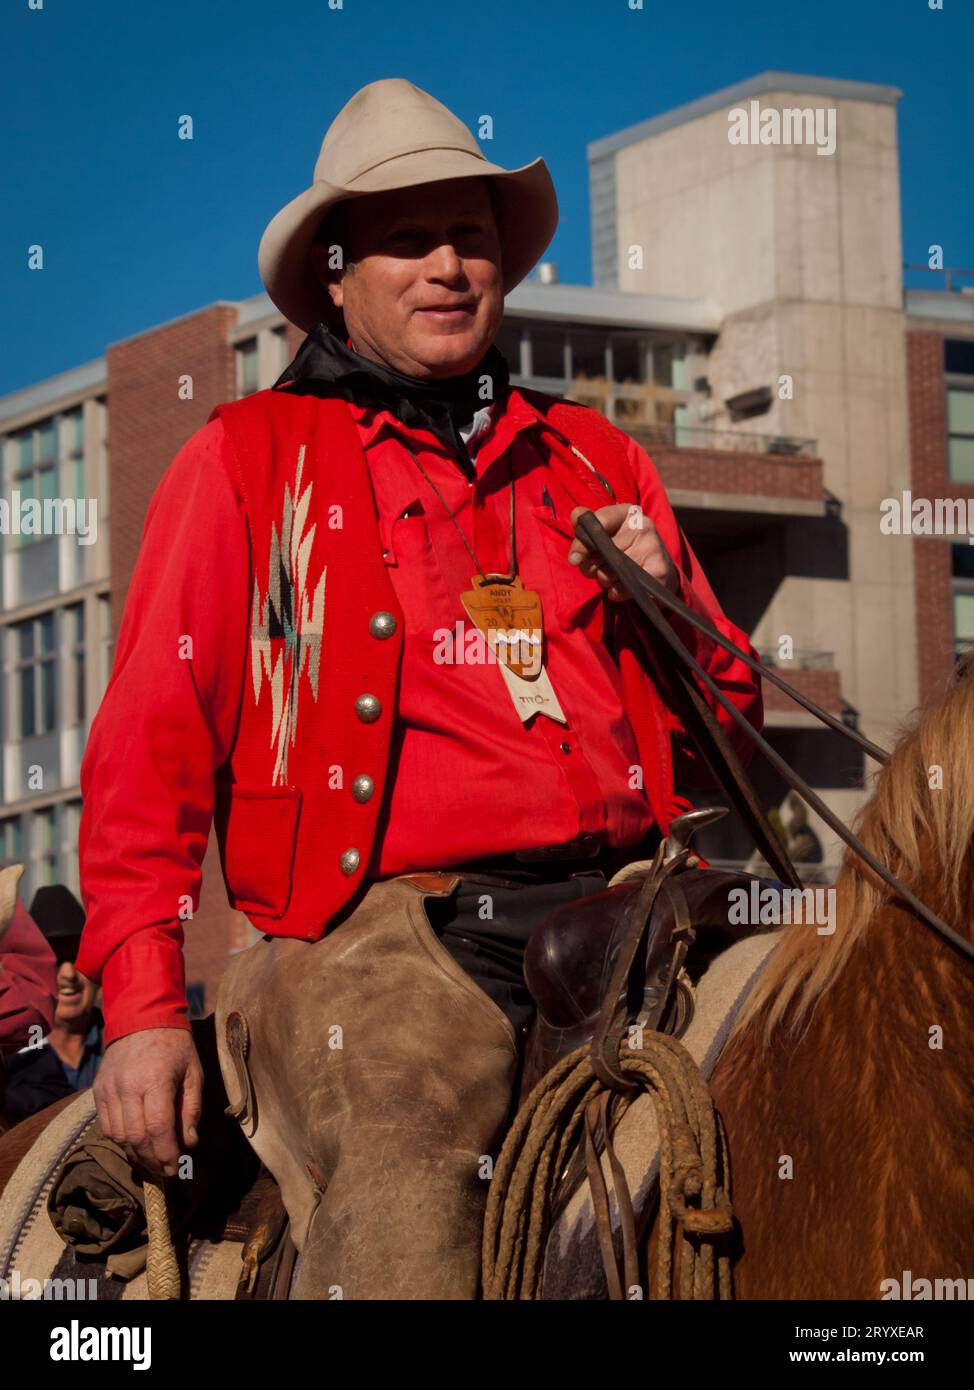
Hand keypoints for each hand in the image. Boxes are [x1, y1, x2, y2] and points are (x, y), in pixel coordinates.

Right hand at [93, 1027, 202, 1179]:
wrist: (141, 1017)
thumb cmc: (174, 1045)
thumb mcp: (194, 1072)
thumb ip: (192, 1109)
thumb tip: (189, 1143)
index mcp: (155, 1080)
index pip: (158, 1129)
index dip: (166, 1154)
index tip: (175, 1169)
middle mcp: (127, 1087)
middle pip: (135, 1137)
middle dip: (151, 1160)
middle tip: (165, 1172)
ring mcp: (109, 1089)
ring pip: (117, 1135)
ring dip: (135, 1153)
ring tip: (152, 1161)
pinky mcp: (98, 1090)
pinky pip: (106, 1125)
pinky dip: (121, 1139)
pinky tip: (135, 1142)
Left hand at [568, 504, 679, 601]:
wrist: (659, 570)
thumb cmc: (626, 550)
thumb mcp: (607, 534)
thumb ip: (587, 526)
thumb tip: (576, 515)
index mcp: (628, 512)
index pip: (598, 522)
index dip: (581, 542)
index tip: (574, 558)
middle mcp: (643, 525)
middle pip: (601, 551)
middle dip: (591, 565)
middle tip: (599, 567)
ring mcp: (652, 547)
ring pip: (609, 572)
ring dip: (603, 579)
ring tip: (612, 575)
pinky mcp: (658, 571)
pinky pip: (622, 588)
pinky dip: (615, 592)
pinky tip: (620, 587)